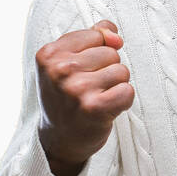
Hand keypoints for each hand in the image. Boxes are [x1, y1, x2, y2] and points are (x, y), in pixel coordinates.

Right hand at [36, 19, 133, 175]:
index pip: (95, 35)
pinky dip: (123, 101)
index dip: (97, 53)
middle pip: (111, 53)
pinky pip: (128, 91)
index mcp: (49, 54)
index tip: (82, 72)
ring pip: (121, 71)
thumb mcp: (68, 62)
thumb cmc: (67, 97)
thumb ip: (93, 37)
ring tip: (97, 98)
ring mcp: (76, 89)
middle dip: (107, 70)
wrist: (60, 139)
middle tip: (89, 89)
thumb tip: (115, 36)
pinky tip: (107, 109)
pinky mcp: (94, 108)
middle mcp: (59, 70)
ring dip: (115, 86)